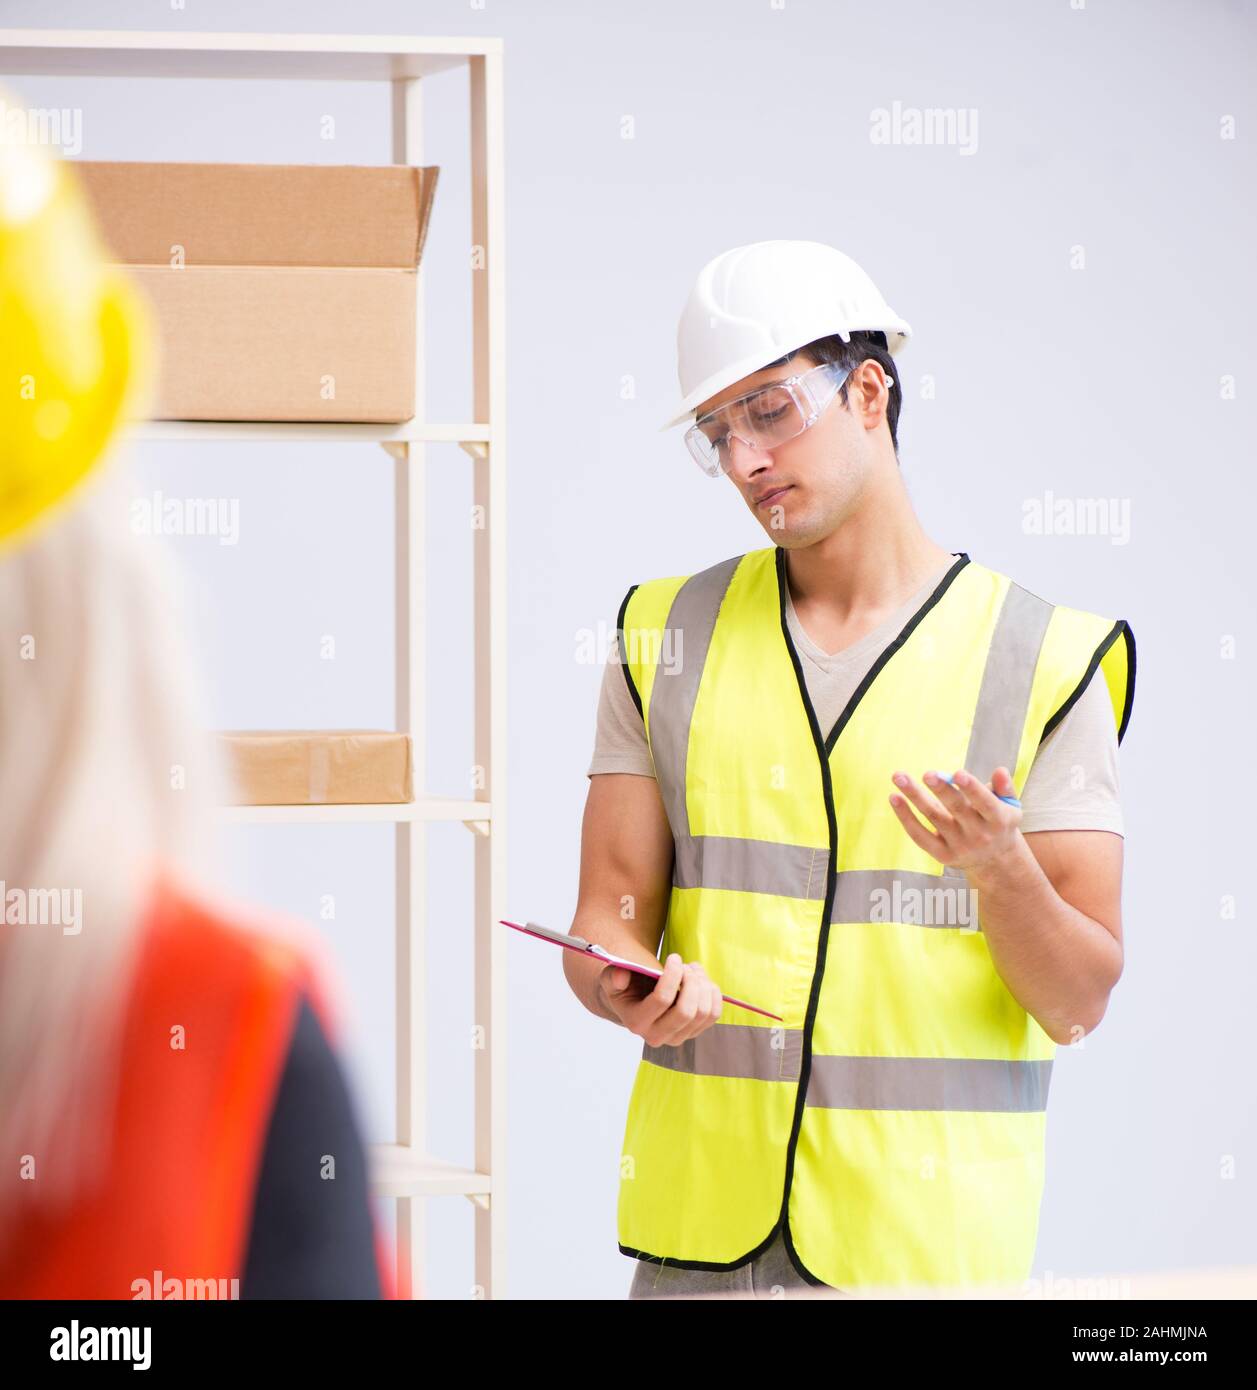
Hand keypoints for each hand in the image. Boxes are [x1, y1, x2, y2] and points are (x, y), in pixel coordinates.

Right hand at [598, 952, 723, 1045]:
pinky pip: (713, 1015)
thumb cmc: (626, 985)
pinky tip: (702, 980)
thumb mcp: (612, 978)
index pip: (662, 1000)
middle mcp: (657, 1036)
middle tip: (686, 965)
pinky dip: (713, 994)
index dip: (673, 975)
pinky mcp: (693, 1032)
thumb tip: (620, 978)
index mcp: (636, 1022)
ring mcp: (677, 1037)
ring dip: (703, 985)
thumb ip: (612, 976)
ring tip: (693, 969)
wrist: (635, 998)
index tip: (674, 957)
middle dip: (691, 982)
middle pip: (686, 1012)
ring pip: (703, 1013)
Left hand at [888, 766, 1022, 874]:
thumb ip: (1004, 788)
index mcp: (998, 820)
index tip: (957, 773)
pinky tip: (894, 797)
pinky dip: (905, 817)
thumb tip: (1000, 771)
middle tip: (927, 774)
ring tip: (898, 777)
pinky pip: (919, 835)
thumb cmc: (998, 823)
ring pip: (933, 818)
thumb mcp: (1010, 807)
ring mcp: (959, 846)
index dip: (972, 788)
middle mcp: (979, 835)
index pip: (985, 803)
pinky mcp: (942, 855)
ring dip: (915, 796)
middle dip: (942, 790)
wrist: (995, 862)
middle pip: (956, 809)